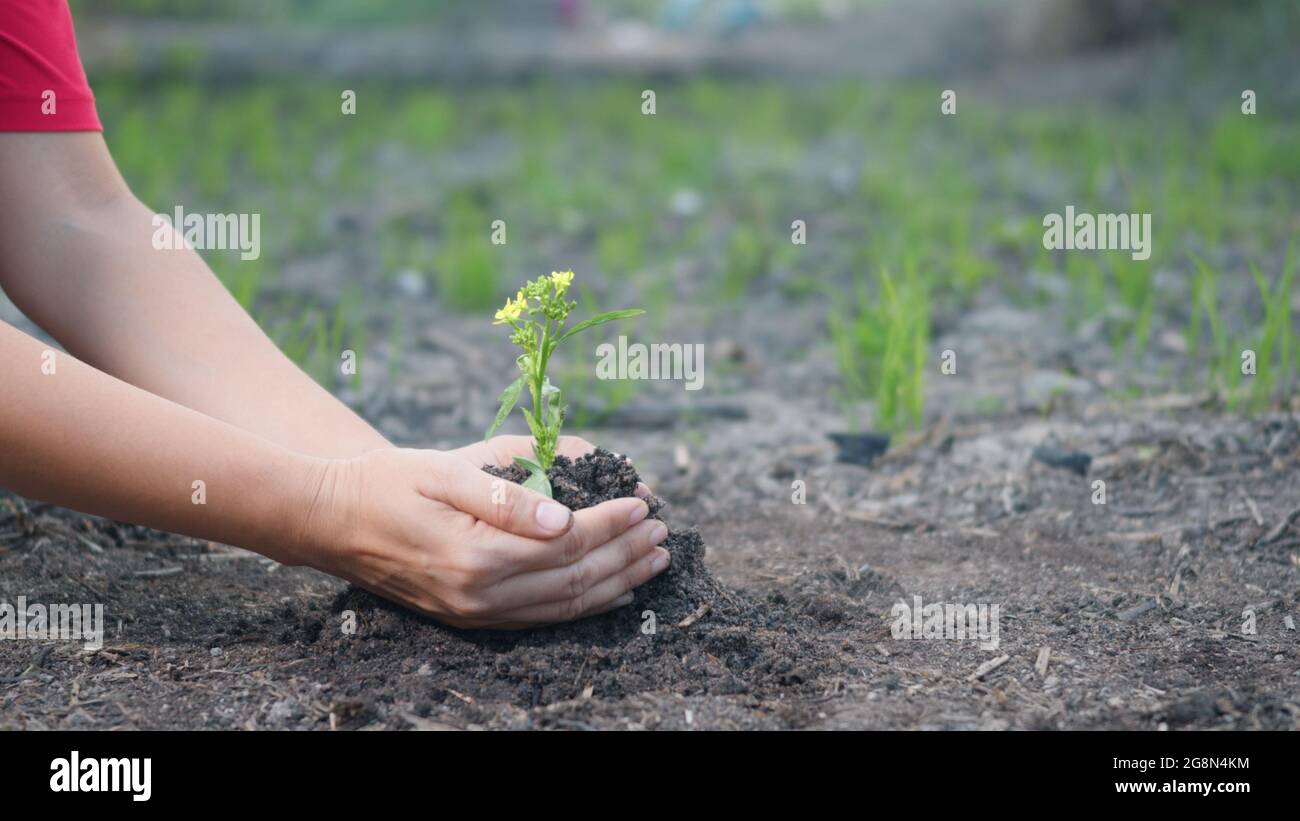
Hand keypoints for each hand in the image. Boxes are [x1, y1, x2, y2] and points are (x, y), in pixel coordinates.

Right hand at [296, 446, 669, 628]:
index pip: (567, 543)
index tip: (645, 503)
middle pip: (575, 581)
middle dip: (627, 556)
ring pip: (564, 608)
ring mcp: (476, 613)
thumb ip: (507, 498)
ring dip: (616, 585)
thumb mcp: (446, 472)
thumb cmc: (388, 482)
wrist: (330, 520)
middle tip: (665, 533)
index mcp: (477, 556)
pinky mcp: (471, 617)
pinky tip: (611, 593)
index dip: (612, 523)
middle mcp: (481, 595)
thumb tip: (566, 519)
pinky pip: (542, 619)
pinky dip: (584, 607)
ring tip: (654, 562)